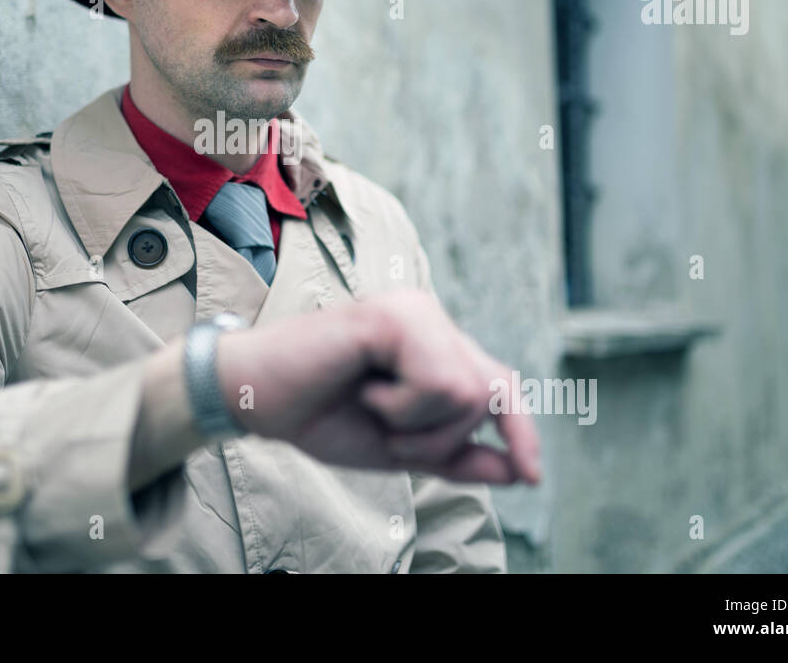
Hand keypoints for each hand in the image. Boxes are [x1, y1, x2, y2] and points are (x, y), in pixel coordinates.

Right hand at [215, 288, 541, 484]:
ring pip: (466, 392)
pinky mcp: (397, 316)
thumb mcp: (398, 446)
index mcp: (431, 342)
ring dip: (416, 423)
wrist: (257, 398)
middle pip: (486, 394)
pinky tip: (364, 388)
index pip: (498, 383)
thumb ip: (455, 455)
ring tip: (369, 403)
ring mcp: (415, 311)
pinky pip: (439, 383)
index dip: (520, 429)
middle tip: (384, 424)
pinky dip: (402, 406)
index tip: (531, 477)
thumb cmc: (317, 413)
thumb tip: (515, 470)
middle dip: (440, 437)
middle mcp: (430, 318)